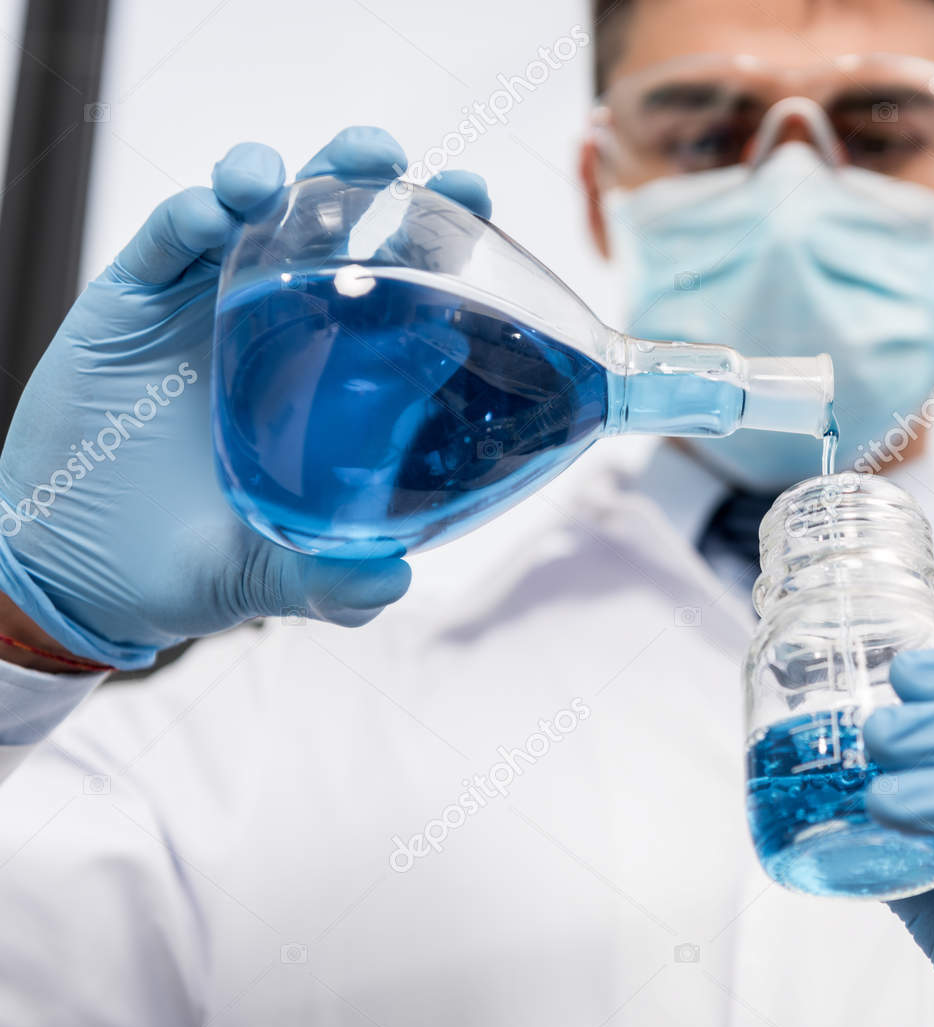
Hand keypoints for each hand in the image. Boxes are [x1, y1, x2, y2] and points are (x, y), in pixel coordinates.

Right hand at [0, 127, 492, 668]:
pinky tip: (211, 211)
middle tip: (387, 157)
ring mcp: (207, 305)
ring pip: (249, 211)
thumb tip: (393, 580)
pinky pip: (164, 241)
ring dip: (272, 177)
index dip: (439, 236)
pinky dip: (190, 215)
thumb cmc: (195, 566)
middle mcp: (281, 324)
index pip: (399, 287)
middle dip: (363, 175)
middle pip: (332, 224)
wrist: (78, 569)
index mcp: (335, 373)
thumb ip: (330, 586)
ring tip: (280, 179)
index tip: (480, 201)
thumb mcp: (269, 580)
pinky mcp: (133, 302)